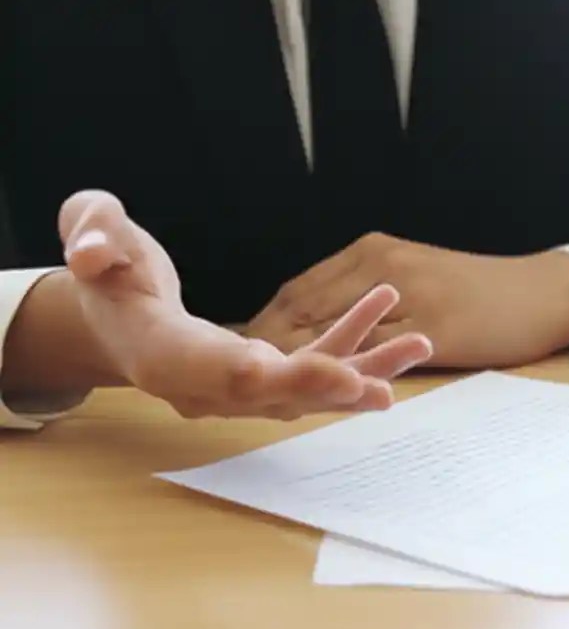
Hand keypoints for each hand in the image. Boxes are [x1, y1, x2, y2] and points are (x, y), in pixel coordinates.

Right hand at [58, 191, 431, 418]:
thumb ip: (92, 237)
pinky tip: (389, 307)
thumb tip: (95, 254)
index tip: (315, 378)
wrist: (113, 309)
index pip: (216, 372)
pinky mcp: (261, 373)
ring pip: (306, 389)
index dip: (265, 377)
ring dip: (363, 372)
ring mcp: (237, 387)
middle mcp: (204, 384)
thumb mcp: (89, 233)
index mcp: (161, 353)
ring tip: (419, 348)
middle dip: (327, 391)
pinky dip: (353, 343)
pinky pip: (313, 363)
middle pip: (272, 395)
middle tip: (382, 390)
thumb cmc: (105, 265)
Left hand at [244, 232, 568, 367]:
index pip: (301, 291)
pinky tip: (328, 403)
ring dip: (299, 367)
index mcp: (374, 251)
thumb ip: (372, 293)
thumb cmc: (482, 290)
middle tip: (237, 386)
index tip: (240, 358)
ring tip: (268, 397)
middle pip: (306, 311)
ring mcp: (408, 297)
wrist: (542, 293)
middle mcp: (384, 267)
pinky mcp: (435, 330)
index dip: (265, 327)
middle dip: (268, 349)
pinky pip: (380, 358)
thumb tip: (320, 330)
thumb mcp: (418, 276)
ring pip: (337, 335)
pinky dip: (348, 380)